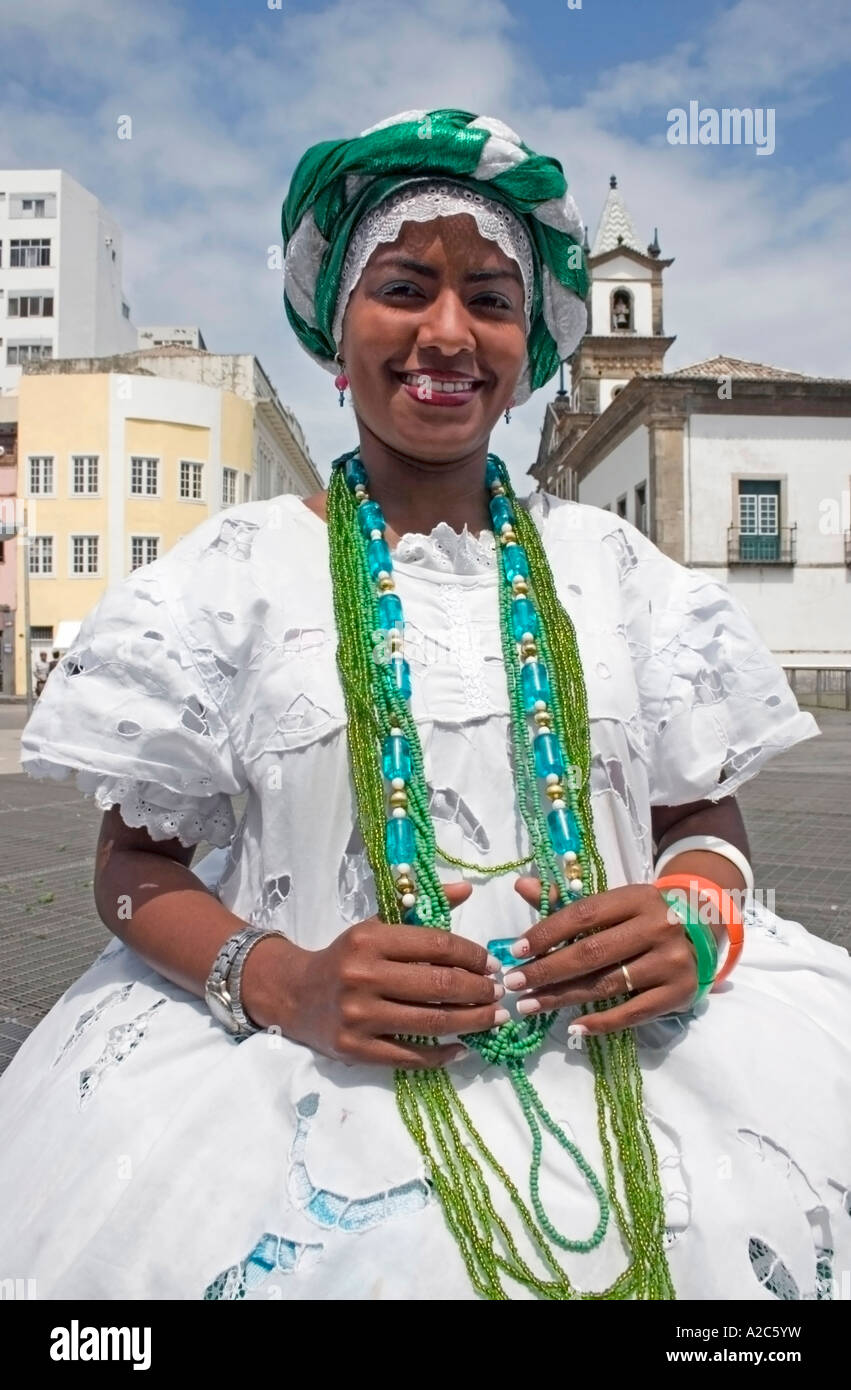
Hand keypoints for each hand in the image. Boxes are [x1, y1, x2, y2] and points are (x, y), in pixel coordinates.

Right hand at [245, 882, 505, 1067]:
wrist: (296, 995)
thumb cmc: (346, 957)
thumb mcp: (377, 926)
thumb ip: (422, 909)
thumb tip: (467, 890)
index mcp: (370, 940)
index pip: (437, 944)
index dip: (473, 955)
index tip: (492, 964)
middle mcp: (363, 976)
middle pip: (440, 985)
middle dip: (480, 990)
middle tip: (498, 992)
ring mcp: (359, 1016)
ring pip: (432, 1022)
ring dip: (472, 1022)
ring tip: (493, 1018)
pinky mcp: (356, 1049)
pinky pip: (411, 1057)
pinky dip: (443, 1054)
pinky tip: (462, 1046)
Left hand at [505, 878, 698, 1035]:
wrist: (700, 938)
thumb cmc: (642, 921)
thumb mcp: (612, 905)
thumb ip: (567, 901)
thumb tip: (521, 885)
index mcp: (637, 898)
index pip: (583, 914)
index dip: (546, 932)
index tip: (515, 951)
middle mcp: (658, 926)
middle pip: (592, 952)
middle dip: (547, 970)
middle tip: (515, 984)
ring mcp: (671, 961)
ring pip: (607, 984)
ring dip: (563, 998)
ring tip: (530, 1006)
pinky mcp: (678, 993)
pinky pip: (632, 1013)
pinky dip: (601, 1022)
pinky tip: (574, 1027)